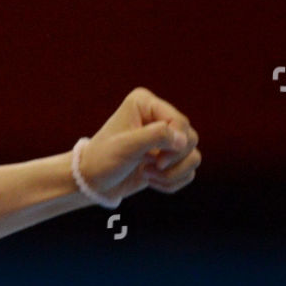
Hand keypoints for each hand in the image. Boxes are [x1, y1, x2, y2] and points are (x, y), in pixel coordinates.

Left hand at [76, 87, 199, 202]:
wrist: (93, 182)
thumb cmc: (104, 159)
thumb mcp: (127, 146)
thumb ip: (156, 136)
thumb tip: (185, 139)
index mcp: (146, 103)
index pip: (180, 122)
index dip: (175, 144)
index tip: (157, 160)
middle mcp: (158, 116)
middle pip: (191, 138)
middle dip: (174, 160)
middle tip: (152, 167)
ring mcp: (165, 137)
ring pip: (193, 156)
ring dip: (173, 173)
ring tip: (148, 175)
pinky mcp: (168, 157)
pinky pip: (188, 171)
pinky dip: (172, 181)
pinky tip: (151, 181)